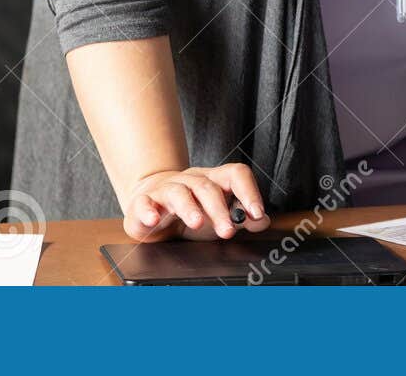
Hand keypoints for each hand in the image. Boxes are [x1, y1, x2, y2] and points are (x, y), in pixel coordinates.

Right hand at [123, 163, 272, 241]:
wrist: (151, 206)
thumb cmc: (192, 212)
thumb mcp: (218, 216)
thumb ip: (242, 218)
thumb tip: (262, 221)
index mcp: (214, 180)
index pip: (236, 174)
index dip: (249, 191)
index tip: (256, 213)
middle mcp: (191, 180)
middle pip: (207, 187)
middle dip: (219, 209)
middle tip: (228, 231)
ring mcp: (166, 189)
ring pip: (179, 192)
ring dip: (189, 208)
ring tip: (197, 223)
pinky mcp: (144, 202)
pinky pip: (144, 203)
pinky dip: (148, 211)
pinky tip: (154, 220)